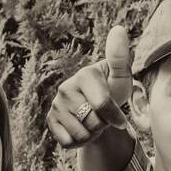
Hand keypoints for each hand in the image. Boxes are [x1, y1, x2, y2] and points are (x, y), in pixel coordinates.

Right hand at [47, 25, 132, 146]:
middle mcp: (66, 87)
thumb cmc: (112, 90)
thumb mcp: (121, 77)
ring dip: (92, 134)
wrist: (98, 109)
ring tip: (91, 120)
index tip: (120, 118)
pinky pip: (68, 142)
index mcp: (84, 74)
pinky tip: (80, 128)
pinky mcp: (50, 120)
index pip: (103, 105)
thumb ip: (120, 57)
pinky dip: (78, 142)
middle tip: (102, 115)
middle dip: (103, 125)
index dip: (116, 117)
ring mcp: (56, 104)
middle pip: (93, 123)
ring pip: (81, 135)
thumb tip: (118, 29)